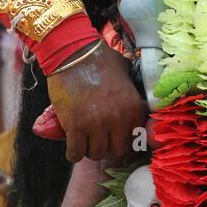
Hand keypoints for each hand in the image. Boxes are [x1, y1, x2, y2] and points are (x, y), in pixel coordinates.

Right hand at [47, 40, 146, 163]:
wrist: (73, 53)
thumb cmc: (99, 59)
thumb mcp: (125, 72)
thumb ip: (131, 87)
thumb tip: (133, 93)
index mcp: (134, 107)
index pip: (134, 139)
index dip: (122, 139)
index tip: (113, 137)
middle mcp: (119, 118)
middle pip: (116, 151)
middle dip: (107, 147)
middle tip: (97, 139)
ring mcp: (97, 124)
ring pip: (96, 153)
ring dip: (89, 149)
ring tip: (84, 139)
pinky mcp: (75, 127)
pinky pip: (76, 153)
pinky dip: (73, 152)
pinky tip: (72, 145)